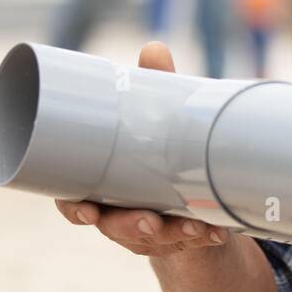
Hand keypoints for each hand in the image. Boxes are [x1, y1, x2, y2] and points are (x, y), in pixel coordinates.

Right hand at [54, 42, 232, 257]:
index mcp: (95, 185)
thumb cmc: (150, 144)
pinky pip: (188, 243)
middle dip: (132, 228)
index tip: (87, 210)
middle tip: (150, 222)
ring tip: (195, 226)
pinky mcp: (176, 236)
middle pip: (114, 228)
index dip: (75, 209)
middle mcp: (115, 212)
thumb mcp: (151, 115)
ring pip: (154, 240)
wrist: (176, 181)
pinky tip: (218, 231)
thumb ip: (151, 86)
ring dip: (174, 234)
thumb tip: (154, 49)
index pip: (72, 201)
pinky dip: (204, 236)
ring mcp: (145, 229)